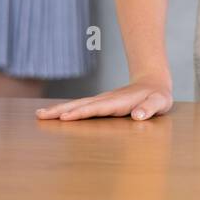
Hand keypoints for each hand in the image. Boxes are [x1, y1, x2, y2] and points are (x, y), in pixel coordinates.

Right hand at [34, 76, 173, 121]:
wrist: (153, 83)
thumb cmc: (158, 96)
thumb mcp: (160, 102)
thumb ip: (150, 108)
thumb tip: (138, 116)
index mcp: (119, 101)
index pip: (97, 108)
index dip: (82, 112)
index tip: (65, 117)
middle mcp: (106, 100)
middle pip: (81, 105)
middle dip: (61, 110)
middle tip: (41, 116)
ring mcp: (102, 101)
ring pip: (77, 105)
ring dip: (59, 110)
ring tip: (40, 115)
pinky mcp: (100, 104)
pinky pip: (80, 107)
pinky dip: (66, 111)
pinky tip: (54, 115)